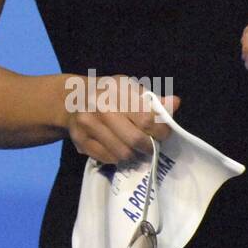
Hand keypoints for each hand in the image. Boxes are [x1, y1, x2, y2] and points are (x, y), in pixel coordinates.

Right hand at [63, 75, 181, 165]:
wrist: (73, 97)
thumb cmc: (108, 93)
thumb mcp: (129, 89)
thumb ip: (152, 99)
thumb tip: (175, 103)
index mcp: (117, 91)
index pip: (147, 119)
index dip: (161, 131)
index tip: (163, 134)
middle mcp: (100, 107)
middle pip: (135, 140)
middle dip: (149, 146)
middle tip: (151, 145)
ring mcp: (88, 125)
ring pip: (123, 153)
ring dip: (134, 154)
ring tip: (135, 147)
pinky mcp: (80, 140)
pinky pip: (108, 158)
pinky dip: (118, 157)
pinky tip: (119, 148)